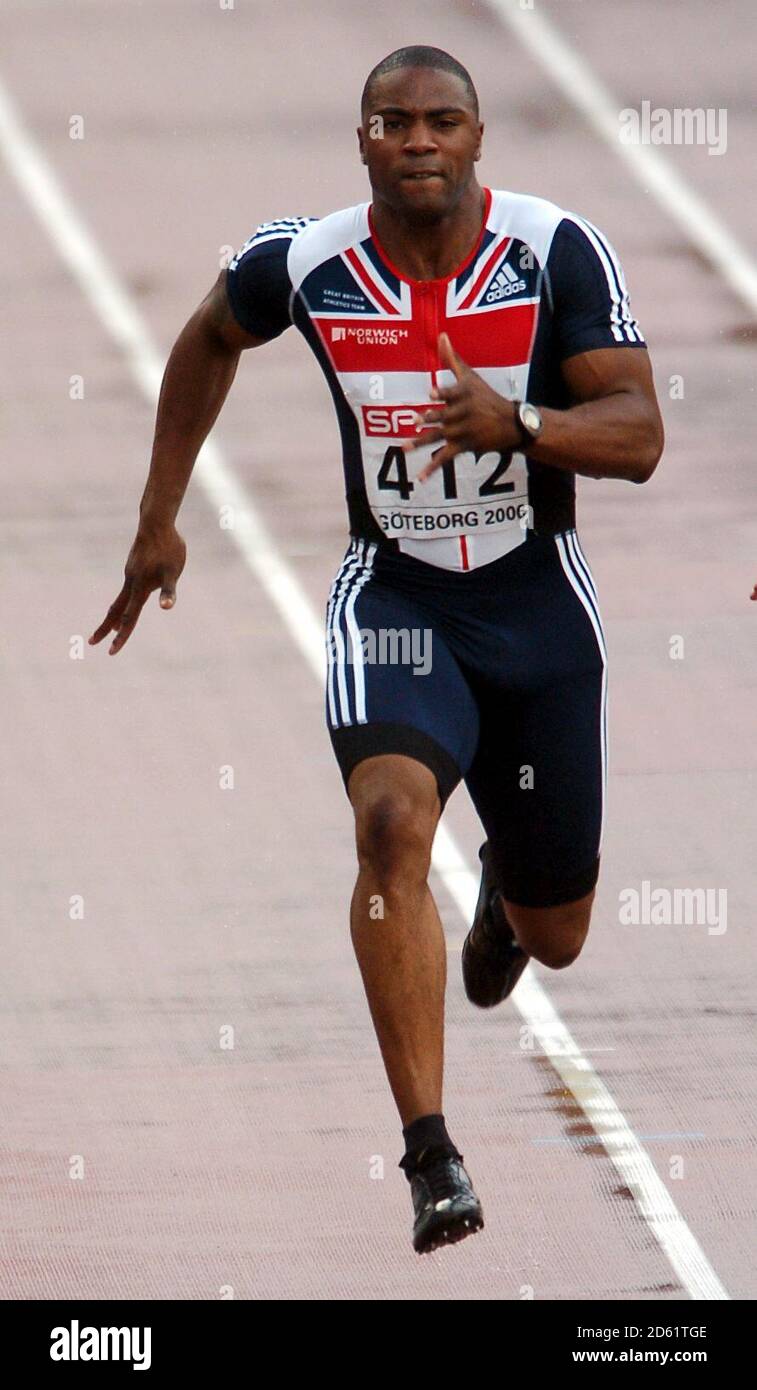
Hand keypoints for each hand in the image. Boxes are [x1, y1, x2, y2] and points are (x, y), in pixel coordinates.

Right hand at [89, 520, 185, 654]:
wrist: (156, 522)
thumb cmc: (168, 548)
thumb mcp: (173, 572)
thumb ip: (168, 591)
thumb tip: (166, 608)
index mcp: (139, 588)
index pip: (129, 618)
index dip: (122, 636)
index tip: (111, 652)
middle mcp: (131, 582)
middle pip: (116, 611)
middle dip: (105, 629)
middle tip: (92, 642)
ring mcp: (130, 573)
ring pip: (120, 599)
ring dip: (114, 615)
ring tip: (112, 627)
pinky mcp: (133, 566)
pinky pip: (127, 588)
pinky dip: (124, 600)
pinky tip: (131, 596)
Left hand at [402, 332, 523, 480]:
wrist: (511, 424)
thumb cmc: (486, 396)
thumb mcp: (471, 377)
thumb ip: (452, 358)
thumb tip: (442, 335)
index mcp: (463, 394)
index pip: (451, 392)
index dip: (442, 392)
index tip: (432, 392)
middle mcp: (462, 413)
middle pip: (444, 416)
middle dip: (431, 418)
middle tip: (417, 420)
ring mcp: (462, 432)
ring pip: (438, 437)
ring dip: (421, 443)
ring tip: (404, 448)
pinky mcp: (463, 446)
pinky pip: (444, 458)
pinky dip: (432, 469)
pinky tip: (420, 478)